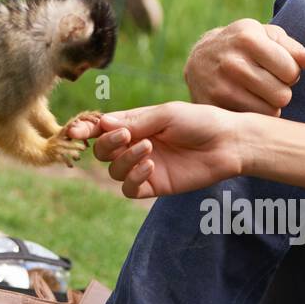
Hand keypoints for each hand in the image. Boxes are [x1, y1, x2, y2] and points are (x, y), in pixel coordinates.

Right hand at [79, 102, 244, 198]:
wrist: (228, 143)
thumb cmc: (200, 121)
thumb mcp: (166, 114)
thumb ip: (135, 121)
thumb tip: (102, 124)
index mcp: (135, 124)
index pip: (102, 129)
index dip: (86, 130)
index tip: (76, 131)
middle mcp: (136, 145)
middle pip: (102, 152)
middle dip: (107, 144)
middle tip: (126, 136)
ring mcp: (144, 167)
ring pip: (114, 171)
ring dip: (124, 160)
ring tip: (148, 149)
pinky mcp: (155, 185)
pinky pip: (129, 189)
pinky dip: (133, 178)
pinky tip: (150, 166)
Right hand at [183, 19, 304, 114]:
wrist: (201, 58)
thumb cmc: (243, 44)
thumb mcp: (267, 37)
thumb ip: (294, 49)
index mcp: (248, 39)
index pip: (291, 71)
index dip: (290, 72)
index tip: (278, 68)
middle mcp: (232, 63)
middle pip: (282, 95)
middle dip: (281, 90)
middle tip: (268, 82)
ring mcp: (220, 87)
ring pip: (270, 112)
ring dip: (270, 105)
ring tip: (257, 91)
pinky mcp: (214, 106)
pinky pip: (253, 122)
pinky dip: (254, 115)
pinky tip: (245, 101)